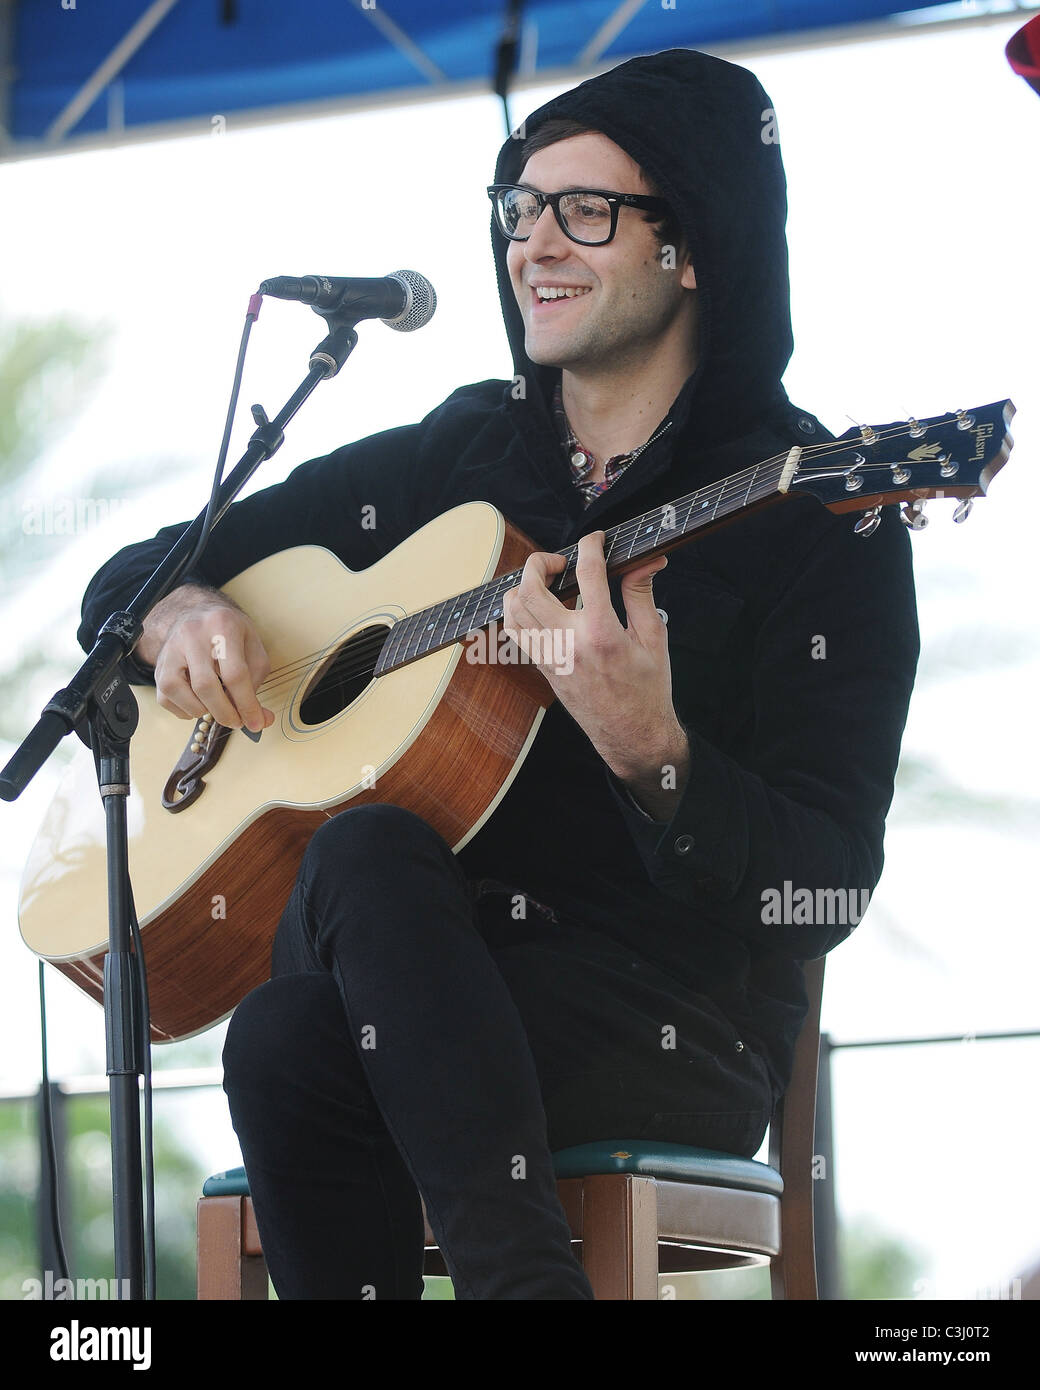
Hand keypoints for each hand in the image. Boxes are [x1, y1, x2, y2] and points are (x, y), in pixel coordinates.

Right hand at [145, 586, 274, 732]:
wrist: (199, 615)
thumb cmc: (229, 634)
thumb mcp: (252, 649)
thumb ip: (257, 684)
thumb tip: (260, 720)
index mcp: (223, 625)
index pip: (235, 674)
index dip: (246, 704)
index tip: (256, 723)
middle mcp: (192, 634)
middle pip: (205, 685)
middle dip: (224, 712)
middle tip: (237, 721)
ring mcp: (170, 648)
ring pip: (177, 691)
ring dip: (201, 710)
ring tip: (216, 706)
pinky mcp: (158, 664)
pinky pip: (165, 697)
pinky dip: (184, 710)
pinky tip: (199, 703)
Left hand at [501, 532, 684, 782]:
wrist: (631, 735)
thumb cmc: (648, 689)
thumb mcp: (654, 638)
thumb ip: (641, 594)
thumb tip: (647, 560)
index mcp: (602, 634)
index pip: (587, 574)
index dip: (590, 545)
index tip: (596, 539)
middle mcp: (569, 644)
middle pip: (531, 589)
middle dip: (540, 563)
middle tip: (560, 561)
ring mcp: (550, 658)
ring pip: (514, 610)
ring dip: (524, 585)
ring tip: (547, 581)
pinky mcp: (542, 668)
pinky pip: (516, 632)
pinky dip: (519, 610)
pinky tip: (539, 605)